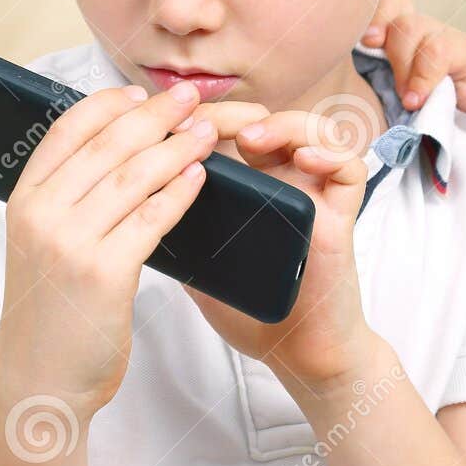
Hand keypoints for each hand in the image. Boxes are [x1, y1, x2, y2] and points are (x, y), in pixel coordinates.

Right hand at [0, 81, 230, 422]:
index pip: (66, 129)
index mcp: (23, 199)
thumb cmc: (53, 308)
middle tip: (189, 97)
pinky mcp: (106, 272)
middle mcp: (42, 214)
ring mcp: (72, 242)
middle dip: (155, 114)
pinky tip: (200, 176)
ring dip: (177, 146)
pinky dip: (180, 191)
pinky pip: (153, 218)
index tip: (140, 91)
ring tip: (207, 131)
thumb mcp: (43, 242)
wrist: (41, 377)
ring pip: (135, 176)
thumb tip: (120, 145)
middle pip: (109, 144)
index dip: (108, 103)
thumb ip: (69, 197)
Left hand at [183, 107, 382, 400]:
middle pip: (264, 120)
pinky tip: (303, 158)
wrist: (293, 351)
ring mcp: (314, 191)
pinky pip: (349, 167)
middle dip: (229, 114)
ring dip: (281, 124)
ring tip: (251, 137)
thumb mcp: (194, 260)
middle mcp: (283, 179)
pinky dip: (329, 153)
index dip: (195, 120)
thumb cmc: (247, 307)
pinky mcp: (344, 211)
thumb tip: (116, 204)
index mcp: (246, 183)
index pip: (223, 130)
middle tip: (199, 123)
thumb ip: (169, 227)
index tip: (163, 127)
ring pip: (313, 128)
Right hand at [362, 0, 465, 122]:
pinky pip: (370, 8)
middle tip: (401, 97)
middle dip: (401, 61)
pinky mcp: (381, 32)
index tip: (414, 103)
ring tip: (368, 44)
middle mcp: (430, 31)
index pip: (439, 48)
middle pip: (410, 26)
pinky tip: (350, 36)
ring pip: (390, 4)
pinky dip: (359, 16)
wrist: (464, 97)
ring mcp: (404, 28)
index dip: (423, 74)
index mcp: (458, 47)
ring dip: (376, 23)